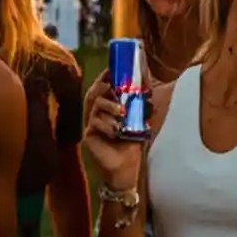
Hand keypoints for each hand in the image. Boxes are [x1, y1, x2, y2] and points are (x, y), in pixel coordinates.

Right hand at [81, 71, 142, 190]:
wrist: (125, 167)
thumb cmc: (131, 143)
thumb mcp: (137, 121)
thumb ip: (138, 105)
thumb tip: (148, 87)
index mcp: (106, 109)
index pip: (101, 88)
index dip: (104, 78)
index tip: (111, 69)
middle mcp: (95, 115)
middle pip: (93, 94)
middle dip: (103, 88)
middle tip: (112, 87)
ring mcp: (90, 125)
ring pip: (95, 107)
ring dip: (109, 107)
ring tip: (121, 112)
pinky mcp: (89, 136)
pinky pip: (94, 123)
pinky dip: (107, 125)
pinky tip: (116, 130)